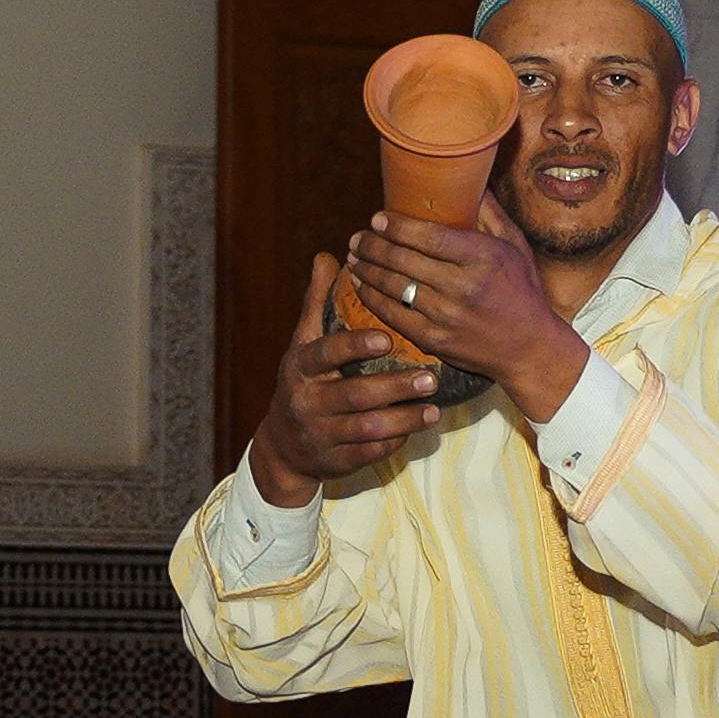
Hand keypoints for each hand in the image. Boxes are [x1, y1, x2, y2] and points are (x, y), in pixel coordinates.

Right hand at [245, 256, 448, 501]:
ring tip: (435, 408)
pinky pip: (371, 452)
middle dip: (395, 388)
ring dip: (404, 419)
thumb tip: (327, 256)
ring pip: (367, 429)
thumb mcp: (303, 344)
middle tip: (430, 377)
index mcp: (300, 368)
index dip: (354, 346)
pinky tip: (419, 427)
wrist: (283, 447)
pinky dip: (396, 440)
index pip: (325, 353)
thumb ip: (317, 303)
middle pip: (354, 396)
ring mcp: (321, 435)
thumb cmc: (303, 382)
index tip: (386, 339)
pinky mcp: (337, 461)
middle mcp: (307, 402)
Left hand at [342, 203, 586, 423]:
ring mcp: (446, 316)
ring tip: (354, 257)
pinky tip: (361, 285)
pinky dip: (372, 298)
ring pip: (393, 287)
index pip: (429, 237)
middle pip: (404, 260)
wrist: (529, 348)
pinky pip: (393, 316)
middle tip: (357, 237)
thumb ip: (490, 214)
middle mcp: (462, 287)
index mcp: (482, 258)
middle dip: (373, 246)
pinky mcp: (435, 340)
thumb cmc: (522, 291)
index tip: (377, 218)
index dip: (397, 227)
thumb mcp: (514, 247)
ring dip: (367, 270)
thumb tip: (471, 181)